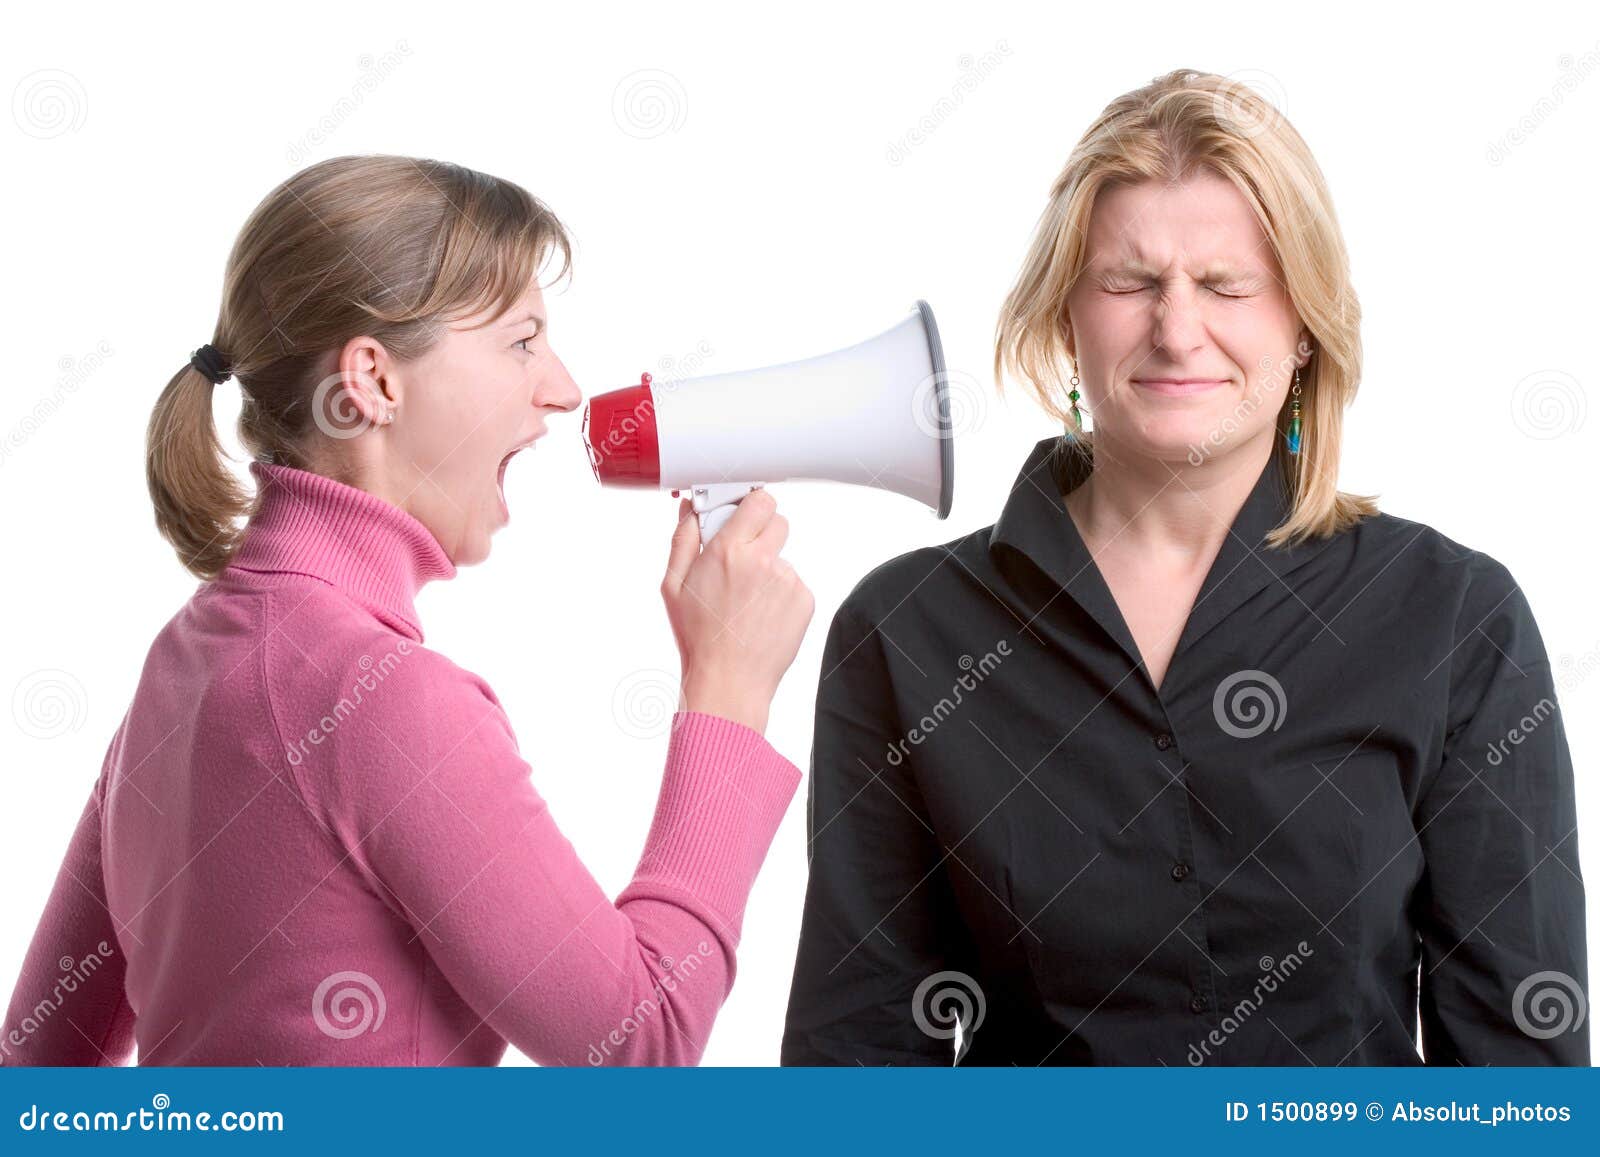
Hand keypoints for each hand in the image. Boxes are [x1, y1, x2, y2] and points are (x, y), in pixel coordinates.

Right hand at [660, 491, 814, 733]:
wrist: (729, 680)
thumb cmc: (698, 637)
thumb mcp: (674, 586)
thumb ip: (684, 540)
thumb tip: (690, 510)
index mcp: (729, 550)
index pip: (759, 500)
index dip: (751, 506)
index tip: (743, 515)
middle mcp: (763, 561)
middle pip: (778, 521)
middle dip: (762, 533)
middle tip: (743, 557)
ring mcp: (788, 581)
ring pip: (783, 558)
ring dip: (769, 569)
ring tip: (746, 601)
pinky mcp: (804, 601)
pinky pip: (794, 584)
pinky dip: (781, 594)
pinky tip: (761, 615)